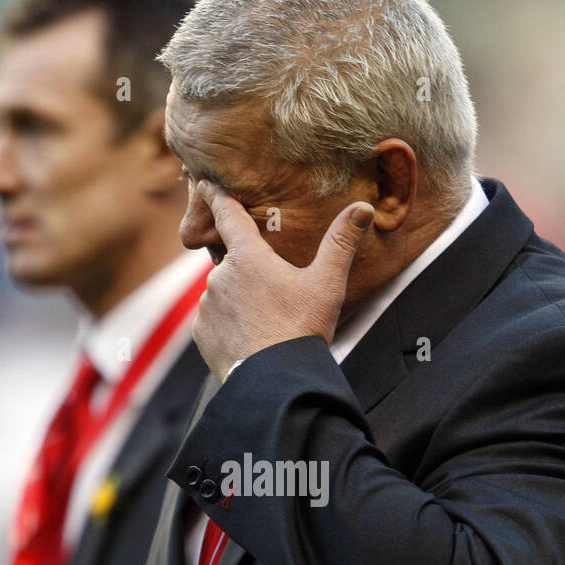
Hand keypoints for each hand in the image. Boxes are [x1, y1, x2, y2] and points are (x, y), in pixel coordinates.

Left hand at [193, 180, 373, 382]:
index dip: (218, 197)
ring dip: (238, 300)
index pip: (228, 215)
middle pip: (232, 263)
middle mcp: (219, 276)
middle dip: (248, 272)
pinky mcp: (201, 333)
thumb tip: (363, 207)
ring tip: (265, 322)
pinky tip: (249, 338)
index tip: (207, 183)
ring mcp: (206, 305)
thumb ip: (342, 242)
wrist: (275, 381)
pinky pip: (213, 320)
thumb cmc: (301, 328)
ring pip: (222, 293)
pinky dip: (228, 325)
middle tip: (273, 294)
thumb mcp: (328, 284)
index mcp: (248, 257)